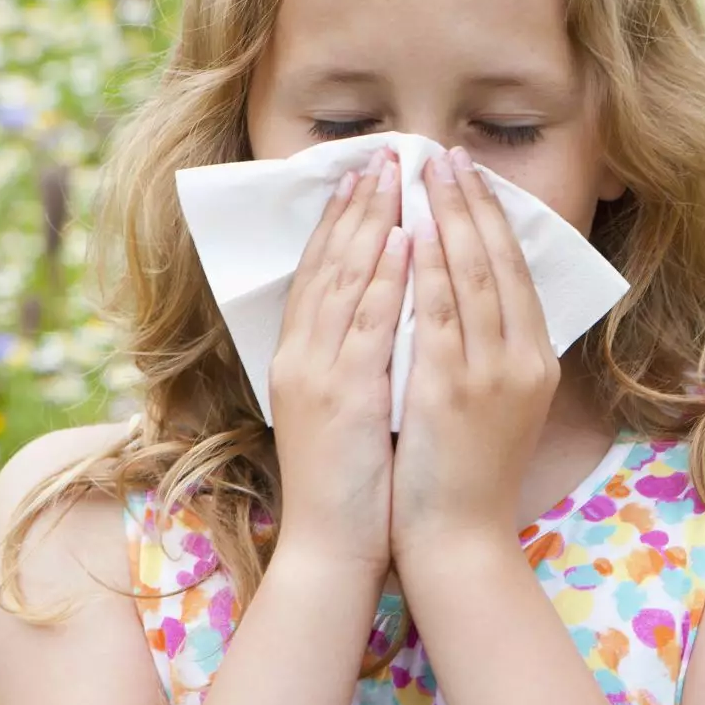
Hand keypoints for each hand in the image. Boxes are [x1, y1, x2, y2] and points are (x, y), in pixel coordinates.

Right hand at [267, 147, 408, 575]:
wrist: (330, 549)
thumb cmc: (350, 487)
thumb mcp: (347, 410)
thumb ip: (357, 363)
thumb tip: (391, 318)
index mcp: (299, 359)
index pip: (318, 273)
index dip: (340, 221)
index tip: (364, 177)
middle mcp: (301, 357)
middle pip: (327, 263)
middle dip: (356, 205)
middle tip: (382, 154)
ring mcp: (319, 374)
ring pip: (344, 280)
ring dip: (371, 222)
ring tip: (394, 174)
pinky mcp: (343, 396)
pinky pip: (368, 323)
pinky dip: (384, 276)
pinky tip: (405, 238)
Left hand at [390, 145, 559, 566]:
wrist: (458, 541)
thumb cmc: (466, 476)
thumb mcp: (498, 405)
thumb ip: (491, 351)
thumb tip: (470, 295)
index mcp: (535, 360)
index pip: (516, 270)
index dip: (491, 217)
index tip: (467, 174)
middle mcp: (522, 360)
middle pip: (498, 262)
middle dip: (471, 202)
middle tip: (447, 155)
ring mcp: (491, 375)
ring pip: (472, 277)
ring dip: (447, 219)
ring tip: (425, 174)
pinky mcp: (453, 391)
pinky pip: (438, 314)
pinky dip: (427, 268)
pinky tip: (411, 232)